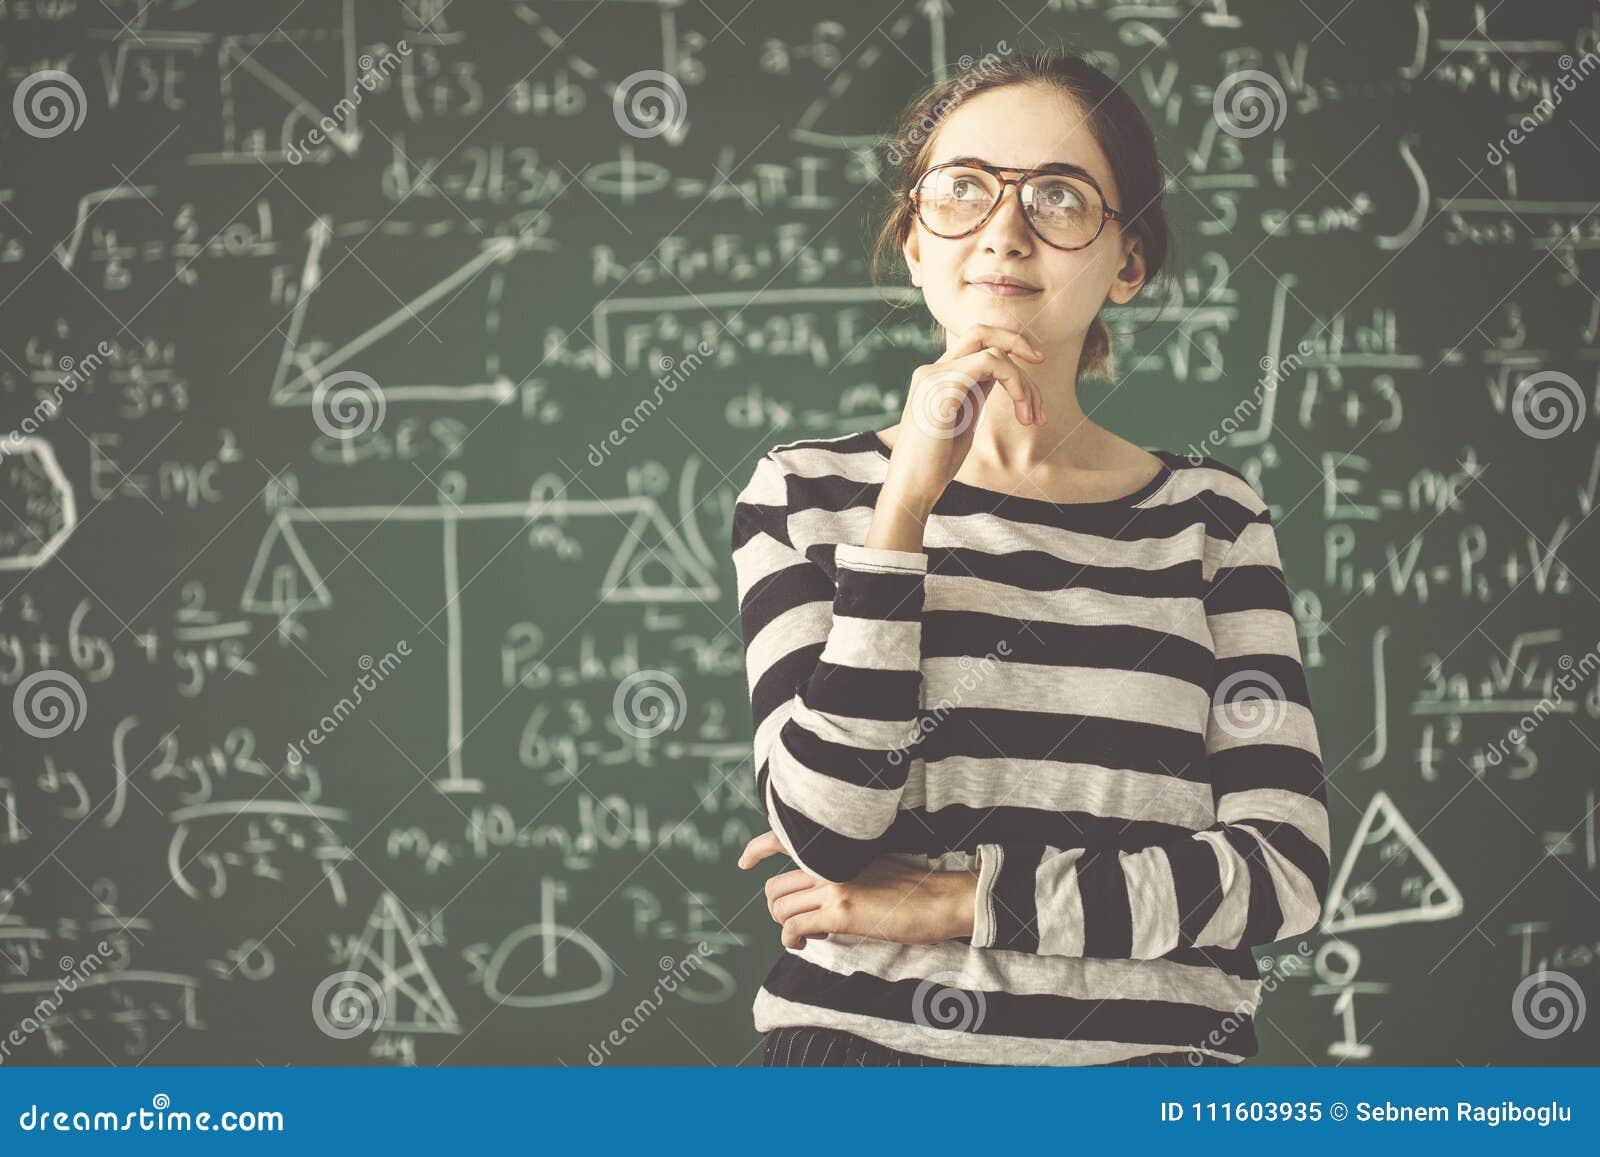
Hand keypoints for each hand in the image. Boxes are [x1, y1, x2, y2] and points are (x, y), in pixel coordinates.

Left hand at [738, 831, 976, 949]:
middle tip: (798, 921)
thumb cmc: (913, 888)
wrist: (942, 898)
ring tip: (809, 933)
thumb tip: (818, 896)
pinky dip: (793, 940)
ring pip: (779, 907)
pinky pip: (794, 927)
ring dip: (786, 925)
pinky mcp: (841, 912)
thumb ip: (842, 872)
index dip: (757, 848)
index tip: (744, 861)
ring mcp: (833, 886)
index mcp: (837, 850)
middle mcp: (829, 863)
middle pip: (774, 885)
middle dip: (778, 908)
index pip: (784, 838)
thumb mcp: (872, 867)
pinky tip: (809, 942)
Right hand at [885, 323, 1047, 507]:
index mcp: (937, 377)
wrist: (911, 488)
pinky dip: (1016, 383)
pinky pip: (991, 363)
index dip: (1007, 347)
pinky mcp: (943, 387)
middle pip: (981, 330)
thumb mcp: (963, 422)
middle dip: (1018, 342)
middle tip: (1042, 361)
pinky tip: (1023, 412)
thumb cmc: (935, 465)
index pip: (975, 343)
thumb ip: (976, 394)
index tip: (1032, 370)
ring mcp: (935, 376)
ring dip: (1024, 382)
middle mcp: (933, 370)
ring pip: (994, 351)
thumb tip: (1005, 377)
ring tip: (1032, 418)